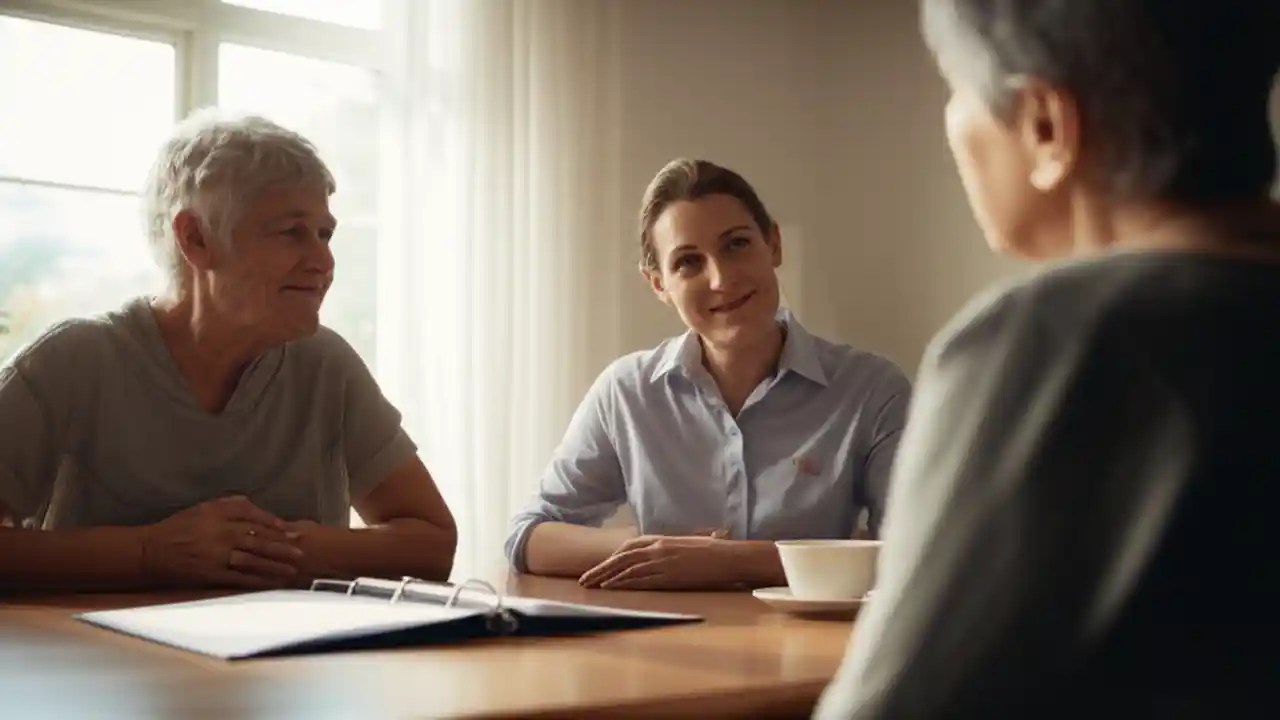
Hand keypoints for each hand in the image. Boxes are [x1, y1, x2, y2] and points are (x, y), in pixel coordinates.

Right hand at [140, 496, 303, 588]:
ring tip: (292, 570)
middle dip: (282, 546)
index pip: (252, 516)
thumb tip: (253, 505)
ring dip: (275, 565)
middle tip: (301, 551)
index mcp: (217, 514)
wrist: (151, 552)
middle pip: (257, 539)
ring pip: (253, 560)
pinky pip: (239, 578)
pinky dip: (258, 581)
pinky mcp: (211, 574)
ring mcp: (216, 555)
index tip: (290, 530)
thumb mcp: (202, 508)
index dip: (274, 524)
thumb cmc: (179, 528)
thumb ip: (229, 505)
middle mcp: (219, 533)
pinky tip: (272, 583)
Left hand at [578, 531, 741, 589]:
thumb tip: (671, 551)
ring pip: (626, 570)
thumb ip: (678, 546)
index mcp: (663, 539)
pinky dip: (622, 584)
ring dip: (606, 578)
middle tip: (584, 578)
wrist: (729, 558)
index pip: (630, 545)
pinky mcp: (668, 578)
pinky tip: (610, 588)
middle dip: (600, 569)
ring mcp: (662, 563)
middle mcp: (658, 549)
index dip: (613, 556)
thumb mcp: (691, 543)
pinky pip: (639, 581)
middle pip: (621, 558)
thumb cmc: (716, 550)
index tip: (602, 566)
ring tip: (590, 585)